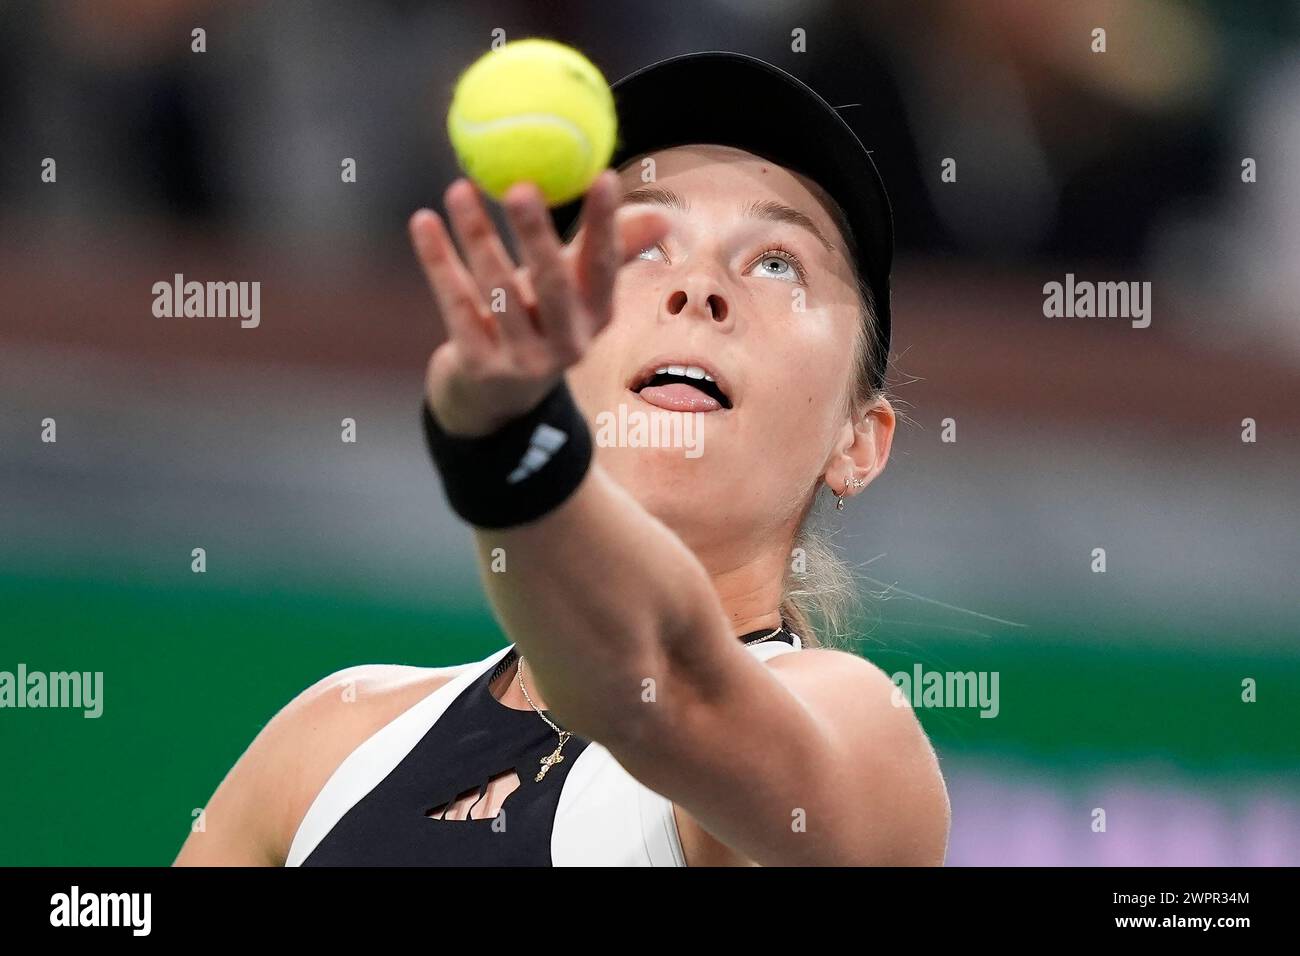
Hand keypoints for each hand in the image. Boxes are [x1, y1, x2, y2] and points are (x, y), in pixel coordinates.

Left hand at [410, 170, 670, 436]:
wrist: (495, 396)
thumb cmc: (540, 322)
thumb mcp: (577, 293)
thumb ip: (610, 251)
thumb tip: (664, 217)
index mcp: (596, 319)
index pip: (603, 267)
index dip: (605, 225)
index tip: (602, 177)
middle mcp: (566, 345)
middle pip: (552, 285)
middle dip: (537, 235)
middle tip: (520, 187)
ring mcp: (522, 360)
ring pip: (497, 291)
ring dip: (477, 236)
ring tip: (459, 189)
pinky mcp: (479, 366)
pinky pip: (456, 304)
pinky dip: (438, 261)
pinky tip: (424, 222)